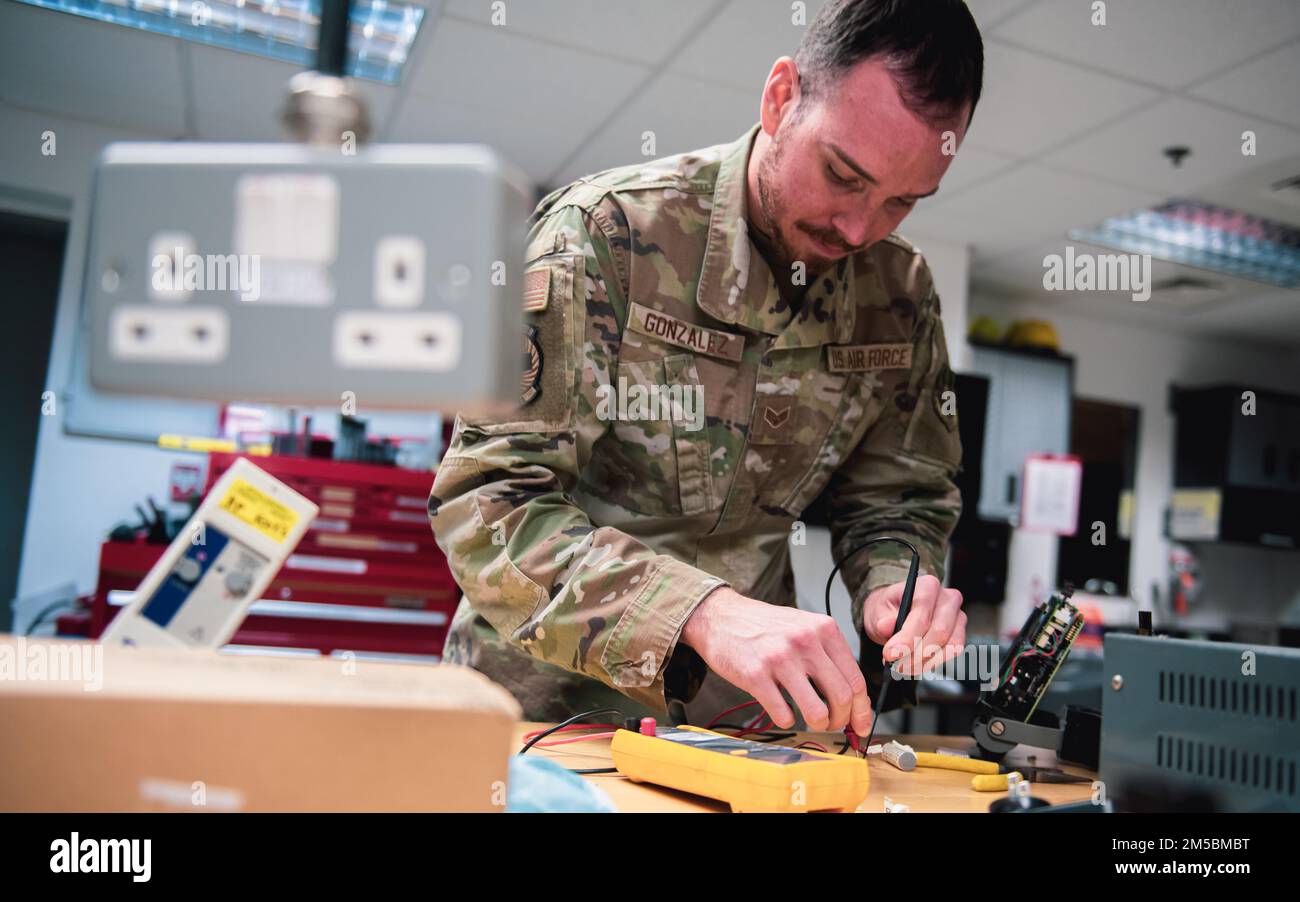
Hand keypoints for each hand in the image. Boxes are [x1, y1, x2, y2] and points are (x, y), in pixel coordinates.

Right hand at [680, 587, 871, 733]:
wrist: (722, 618)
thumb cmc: (765, 628)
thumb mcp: (804, 628)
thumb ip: (828, 656)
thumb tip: (852, 698)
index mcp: (824, 629)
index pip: (855, 679)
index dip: (862, 709)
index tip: (860, 726)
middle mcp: (805, 641)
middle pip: (842, 697)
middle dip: (841, 720)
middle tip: (833, 724)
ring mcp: (780, 658)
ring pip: (817, 711)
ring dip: (818, 724)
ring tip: (812, 721)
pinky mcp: (755, 675)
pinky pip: (783, 714)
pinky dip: (787, 720)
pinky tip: (782, 711)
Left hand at [862, 575, 965, 674]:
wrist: (895, 612)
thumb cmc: (889, 608)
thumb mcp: (878, 610)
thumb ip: (882, 619)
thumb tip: (886, 625)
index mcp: (927, 586)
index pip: (922, 612)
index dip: (907, 636)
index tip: (891, 653)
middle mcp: (947, 598)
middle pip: (940, 631)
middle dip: (916, 653)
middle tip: (897, 665)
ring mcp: (957, 616)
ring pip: (950, 645)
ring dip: (925, 662)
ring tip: (904, 667)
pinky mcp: (959, 633)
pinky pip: (953, 652)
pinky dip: (934, 663)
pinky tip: (916, 665)